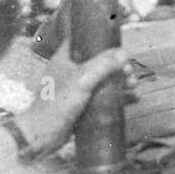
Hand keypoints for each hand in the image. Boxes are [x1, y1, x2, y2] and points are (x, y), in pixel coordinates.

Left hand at [11, 43, 127, 158]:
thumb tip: (125, 53)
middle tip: (129, 71)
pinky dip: (115, 95)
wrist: (41, 135)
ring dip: (119, 79)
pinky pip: (101, 95)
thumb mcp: (82, 80)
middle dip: (117, 64)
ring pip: (102, 78)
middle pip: (98, 60)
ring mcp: (75, 87)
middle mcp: (70, 70)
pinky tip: (130, 97)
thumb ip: (103, 65)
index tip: (117, 40)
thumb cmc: (57, 103)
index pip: (82, 39)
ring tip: (133, 84)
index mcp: (65, 58)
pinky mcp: (80, 104)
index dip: (99, 37)